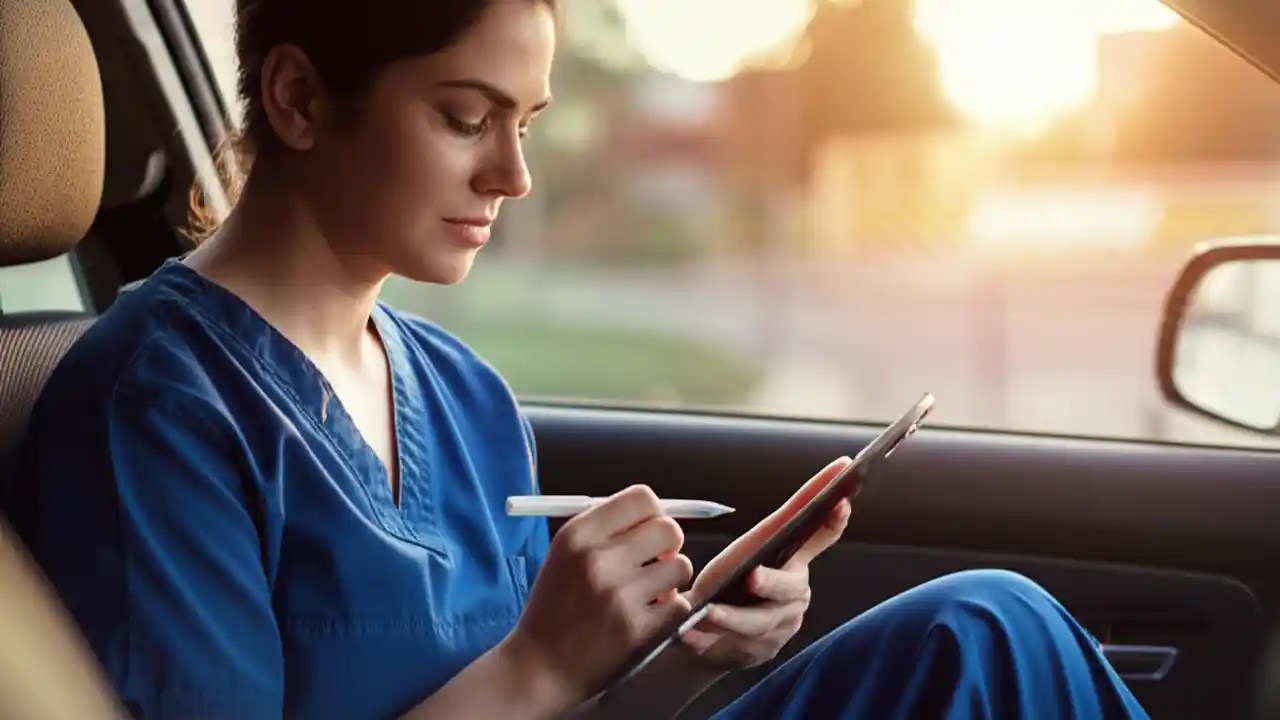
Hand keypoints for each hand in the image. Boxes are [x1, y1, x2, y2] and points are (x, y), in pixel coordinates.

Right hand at [499, 485, 694, 713]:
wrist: (538, 666)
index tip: (646, 531)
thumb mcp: (565, 554)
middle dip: (669, 546)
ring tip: (649, 592)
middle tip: (655, 561)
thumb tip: (659, 517)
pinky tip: (647, 616)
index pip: (642, 498)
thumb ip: (608, 530)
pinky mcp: (635, 629)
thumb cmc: (555, 608)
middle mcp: (598, 558)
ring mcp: (619, 595)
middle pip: (668, 529)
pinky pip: (679, 604)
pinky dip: (669, 610)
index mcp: (578, 534)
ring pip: (681, 567)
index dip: (653, 513)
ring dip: (671, 580)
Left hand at [679, 457, 853, 669]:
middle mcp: (795, 591)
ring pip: (760, 621)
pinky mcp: (764, 650)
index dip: (833, 521)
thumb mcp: (749, 546)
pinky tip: (693, 636)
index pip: (821, 537)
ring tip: (706, 613)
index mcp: (794, 558)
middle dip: (770, 582)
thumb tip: (828, 469)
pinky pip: (738, 645)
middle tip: (751, 577)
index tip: (841, 502)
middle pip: (788, 586)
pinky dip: (711, 639)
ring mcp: (783, 624)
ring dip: (730, 617)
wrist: (702, 629)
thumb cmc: (729, 578)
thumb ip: (783, 517)